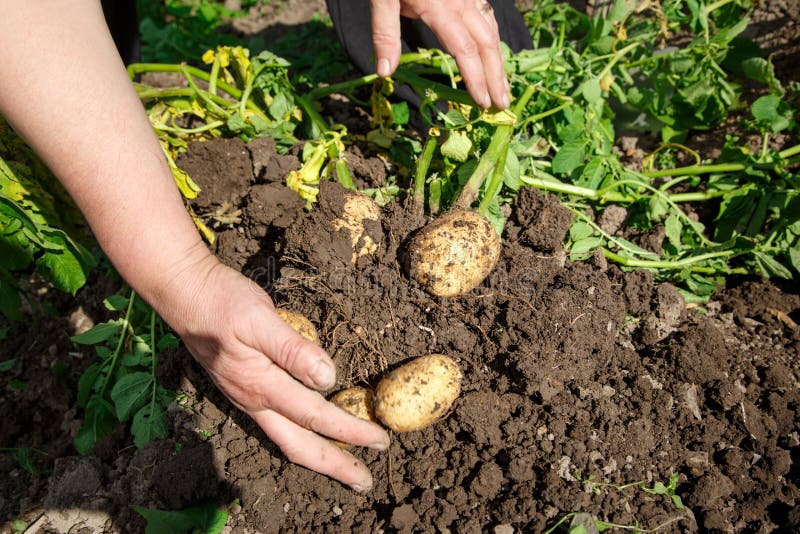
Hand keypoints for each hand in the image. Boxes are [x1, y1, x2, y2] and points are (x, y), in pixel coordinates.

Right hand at [167, 258, 389, 491]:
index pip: (315, 416)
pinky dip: (302, 435)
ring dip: (319, 454)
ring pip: (288, 438)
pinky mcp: (246, 388)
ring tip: (345, 465)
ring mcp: (247, 398)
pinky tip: (314, 433)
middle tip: (364, 481)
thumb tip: (328, 378)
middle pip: (300, 445)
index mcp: (261, 385)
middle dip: (334, 465)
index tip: (380, 440)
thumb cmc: (221, 301)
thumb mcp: (259, 318)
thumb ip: (293, 349)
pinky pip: (278, 424)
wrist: (184, 293)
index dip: (350, 431)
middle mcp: (254, 400)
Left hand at [370, 0, 509, 108]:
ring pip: (491, 29)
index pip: (465, 50)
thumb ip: (385, 34)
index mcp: (441, 8)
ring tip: (502, 86)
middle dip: (496, 75)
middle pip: (486, 43)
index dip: (475, 78)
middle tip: (503, 104)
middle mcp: (461, 2)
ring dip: (498, 60)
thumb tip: (385, 73)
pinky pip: (487, 16)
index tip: (482, 103)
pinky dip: (492, 39)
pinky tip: (492, 52)